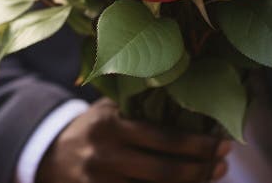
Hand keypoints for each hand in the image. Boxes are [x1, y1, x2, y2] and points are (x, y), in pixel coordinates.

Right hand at [36, 98, 230, 182]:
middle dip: (200, 170)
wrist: (48, 157)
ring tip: (210, 176)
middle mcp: (105, 154)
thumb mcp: (108, 110)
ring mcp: (100, 181)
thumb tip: (189, 97)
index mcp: (110, 124)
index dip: (198, 144)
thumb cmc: (92, 129)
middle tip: (223, 165)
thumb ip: (138, 106)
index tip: (223, 143)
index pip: (162, 137)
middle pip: (163, 172)